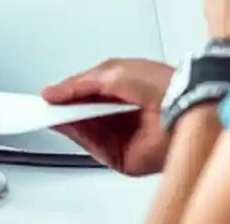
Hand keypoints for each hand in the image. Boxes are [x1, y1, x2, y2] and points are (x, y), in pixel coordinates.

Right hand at [41, 58, 174, 175]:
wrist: (183, 108)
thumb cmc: (160, 84)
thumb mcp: (110, 72)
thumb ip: (78, 84)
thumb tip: (53, 93)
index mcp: (124, 92)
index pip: (88, 95)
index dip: (68, 93)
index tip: (49, 95)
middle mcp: (124, 116)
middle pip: (84, 115)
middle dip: (64, 108)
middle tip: (46, 104)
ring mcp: (123, 137)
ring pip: (85, 131)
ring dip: (67, 121)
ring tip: (51, 111)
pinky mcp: (122, 156)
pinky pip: (92, 146)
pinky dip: (77, 136)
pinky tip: (66, 124)